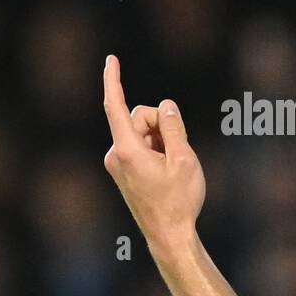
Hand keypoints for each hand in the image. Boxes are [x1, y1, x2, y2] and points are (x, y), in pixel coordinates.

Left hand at [102, 55, 205, 248]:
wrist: (169, 235)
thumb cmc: (178, 200)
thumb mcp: (184, 159)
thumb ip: (174, 127)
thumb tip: (166, 105)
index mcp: (127, 150)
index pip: (116, 106)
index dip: (113, 80)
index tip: (111, 59)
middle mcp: (116, 155)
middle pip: (140, 117)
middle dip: (161, 123)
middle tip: (178, 149)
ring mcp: (118, 163)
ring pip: (142, 131)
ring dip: (161, 139)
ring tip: (173, 166)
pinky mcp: (123, 169)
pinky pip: (141, 144)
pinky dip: (156, 148)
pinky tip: (166, 170)